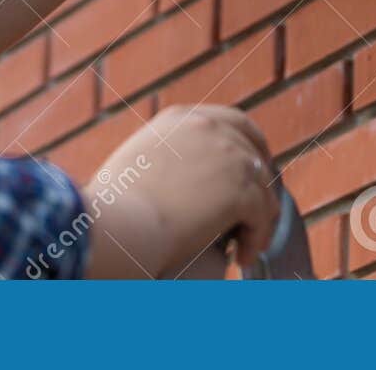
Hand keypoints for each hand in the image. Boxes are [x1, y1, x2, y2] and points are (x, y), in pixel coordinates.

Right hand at [83, 106, 277, 277]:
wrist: (120, 224)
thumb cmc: (114, 206)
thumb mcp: (137, 161)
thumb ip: (165, 157)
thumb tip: (178, 177)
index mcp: (182, 118)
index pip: (231, 121)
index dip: (248, 146)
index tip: (252, 170)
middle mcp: (209, 127)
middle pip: (254, 149)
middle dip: (261, 179)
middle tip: (260, 209)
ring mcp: (229, 156)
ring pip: (262, 186)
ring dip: (259, 217)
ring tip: (247, 245)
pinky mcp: (240, 190)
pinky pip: (262, 216)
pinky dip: (256, 238)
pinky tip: (242, 257)